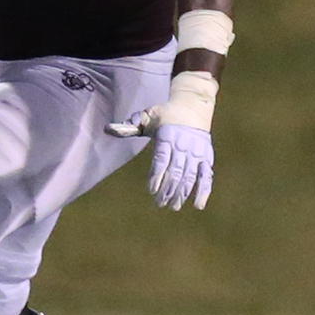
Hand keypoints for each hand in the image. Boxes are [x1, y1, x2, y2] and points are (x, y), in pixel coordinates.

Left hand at [106, 70, 218, 210]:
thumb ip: (130, 126)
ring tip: (173, 206)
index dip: (156, 176)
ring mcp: (197, 153)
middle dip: (168, 189)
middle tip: (159, 203)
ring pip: (190, 176)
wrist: (193, 107)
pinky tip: (198, 206)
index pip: (161, 159)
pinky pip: (206, 176)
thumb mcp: (147, 116)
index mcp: (167, 135)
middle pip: (176, 171)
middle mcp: (184, 145)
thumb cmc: (164, 115)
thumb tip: (108, 129)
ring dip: (182, 193)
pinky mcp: (207, 158)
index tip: (151, 190)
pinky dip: (203, 191)